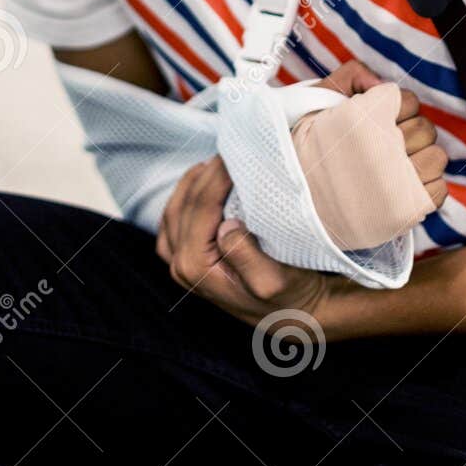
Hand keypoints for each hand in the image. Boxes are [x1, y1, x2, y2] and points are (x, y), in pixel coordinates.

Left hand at [156, 155, 333, 323]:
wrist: (291, 316)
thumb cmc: (287, 297)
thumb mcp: (272, 281)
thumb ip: (244, 254)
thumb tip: (224, 225)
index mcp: (196, 266)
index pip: (200, 207)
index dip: (215, 175)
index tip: (235, 153)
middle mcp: (180, 265)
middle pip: (184, 203)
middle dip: (206, 172)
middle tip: (229, 149)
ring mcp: (178, 262)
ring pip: (174, 208)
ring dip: (193, 181)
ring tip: (216, 161)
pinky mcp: (185, 259)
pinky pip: (174, 220)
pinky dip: (185, 196)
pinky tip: (202, 183)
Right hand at [315, 58, 447, 208]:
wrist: (296, 206)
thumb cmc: (306, 153)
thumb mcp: (317, 101)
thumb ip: (351, 76)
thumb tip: (381, 85)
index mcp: (363, 117)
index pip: (407, 99)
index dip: (393, 108)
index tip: (377, 121)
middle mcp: (383, 147)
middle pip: (425, 127)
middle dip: (407, 131)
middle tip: (383, 146)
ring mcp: (398, 181)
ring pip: (436, 155)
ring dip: (420, 158)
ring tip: (395, 167)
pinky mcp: (407, 209)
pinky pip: (439, 188)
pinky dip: (426, 186)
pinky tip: (403, 187)